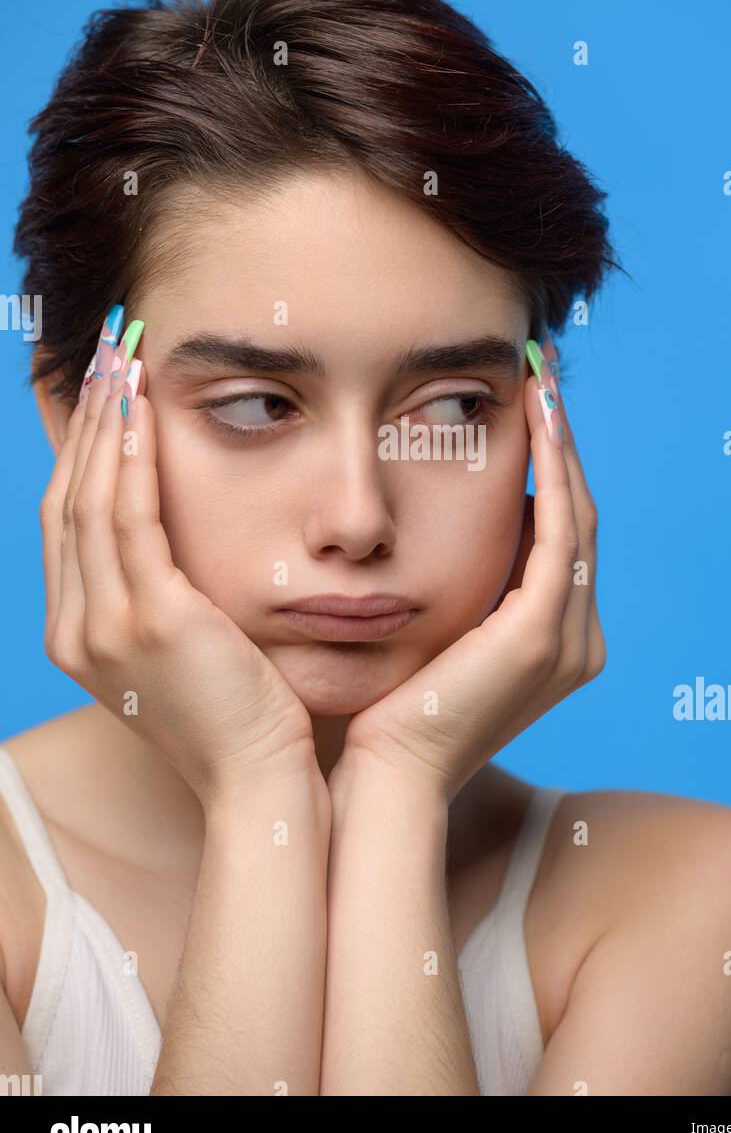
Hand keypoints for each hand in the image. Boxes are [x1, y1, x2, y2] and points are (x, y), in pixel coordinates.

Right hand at [40, 310, 318, 808]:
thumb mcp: (189, 649)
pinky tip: (145, 410)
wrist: (261, 785)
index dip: (82, 447)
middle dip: (87, 417)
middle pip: (67, 495)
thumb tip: (182, 537)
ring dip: (107, 420)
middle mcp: (75, 628)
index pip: (68, 519)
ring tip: (124, 355)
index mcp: (79, 634)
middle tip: (109, 348)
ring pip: (91, 497)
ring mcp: (103, 626)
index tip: (106, 388)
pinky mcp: (149, 620)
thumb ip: (168, 593)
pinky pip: (131, 519)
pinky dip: (133, 459)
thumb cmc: (243, 717)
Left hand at [333, 346, 605, 801]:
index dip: (555, 471)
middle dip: (564, 446)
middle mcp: (579, 641)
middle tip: (544, 380)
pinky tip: (538, 424)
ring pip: (575, 517)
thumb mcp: (440, 633)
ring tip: (542, 387)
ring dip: (563, 446)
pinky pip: (556, 532)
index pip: (562, 539)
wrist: (383, 776)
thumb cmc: (394, 710)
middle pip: (579, 520)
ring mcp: (568, 640)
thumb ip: (463, 586)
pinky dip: (555, 472)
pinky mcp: (540, 635)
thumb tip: (446, 527)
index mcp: (558, 643)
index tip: (532, 411)